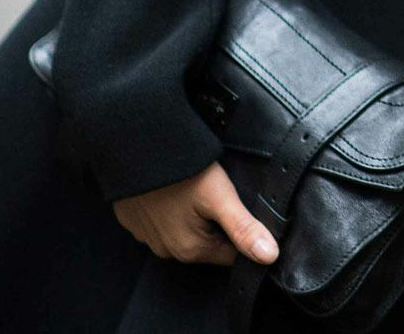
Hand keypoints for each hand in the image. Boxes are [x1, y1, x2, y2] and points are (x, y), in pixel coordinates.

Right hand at [112, 162, 277, 266]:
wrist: (134, 147)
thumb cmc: (180, 170)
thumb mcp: (219, 196)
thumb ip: (244, 228)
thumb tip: (270, 257)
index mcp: (190, 250)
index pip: (231, 255)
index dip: (243, 234)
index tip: (242, 210)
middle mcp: (167, 251)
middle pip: (209, 244)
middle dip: (219, 225)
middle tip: (219, 194)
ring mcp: (147, 236)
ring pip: (186, 232)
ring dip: (195, 217)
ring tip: (197, 189)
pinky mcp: (134, 221)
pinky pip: (162, 221)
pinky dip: (172, 210)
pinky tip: (175, 189)